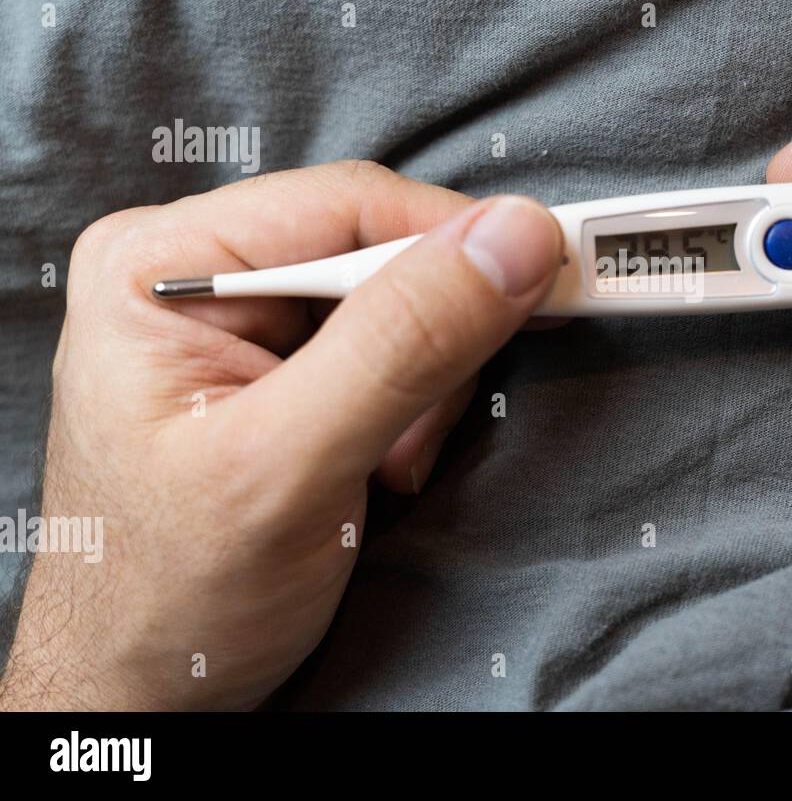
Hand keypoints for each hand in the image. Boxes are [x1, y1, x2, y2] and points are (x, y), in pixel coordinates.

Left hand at [0, 160, 561, 708]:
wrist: (144, 688)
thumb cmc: (171, 593)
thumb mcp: (290, 466)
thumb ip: (404, 344)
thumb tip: (515, 238)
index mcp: (164, 263)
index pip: (351, 203)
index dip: (459, 243)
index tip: (549, 280)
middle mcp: (199, 271)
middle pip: (380, 249)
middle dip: (431, 342)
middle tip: (420, 432)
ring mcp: (240, 321)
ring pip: (399, 302)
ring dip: (424, 387)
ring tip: (384, 467)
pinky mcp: (279, 367)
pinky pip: (389, 350)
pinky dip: (412, 409)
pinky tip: (377, 466)